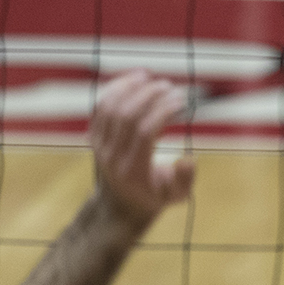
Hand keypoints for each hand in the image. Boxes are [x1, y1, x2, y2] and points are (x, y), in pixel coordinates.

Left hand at [89, 70, 194, 226]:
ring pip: (110, 108)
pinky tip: (133, 78)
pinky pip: (100, 108)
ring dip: (131, 88)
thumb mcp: (175, 196)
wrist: (117, 207)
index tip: (182, 100)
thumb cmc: (153, 197)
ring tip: (151, 77)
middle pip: (126, 116)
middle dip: (149, 95)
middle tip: (170, 86)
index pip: (145, 131)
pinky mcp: (95, 137)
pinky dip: (115, 89)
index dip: (163, 111)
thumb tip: (188, 158)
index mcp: (133, 170)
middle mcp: (112, 157)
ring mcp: (100, 146)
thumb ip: (184, 180)